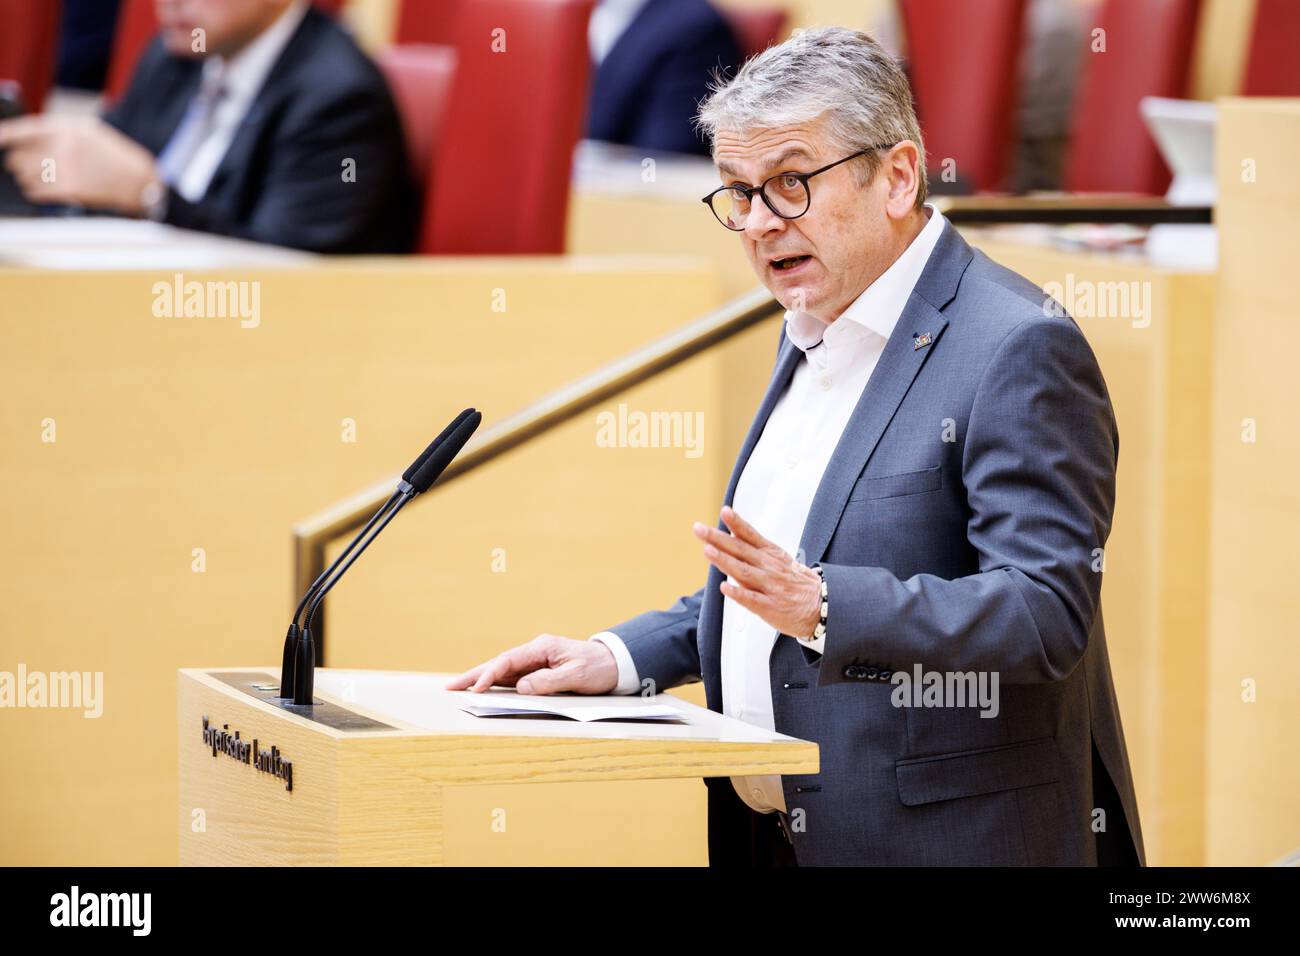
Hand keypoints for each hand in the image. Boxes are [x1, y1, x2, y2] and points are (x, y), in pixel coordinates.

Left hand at [0, 115, 162, 213]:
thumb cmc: (115, 157)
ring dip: (27, 178)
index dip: (5, 135)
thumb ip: (59, 131)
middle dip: (19, 162)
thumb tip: (26, 138)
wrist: (139, 182)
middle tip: (28, 165)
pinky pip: (35, 191)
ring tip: (40, 178)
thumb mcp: (90, 132)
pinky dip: (34, 191)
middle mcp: (63, 147)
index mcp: (68, 129)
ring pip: (24, 175)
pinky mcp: (69, 190)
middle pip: (19, 156)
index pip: (24, 130)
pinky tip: (42, 190)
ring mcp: (65, 169)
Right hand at [445, 634, 619, 694]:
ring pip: (503, 671)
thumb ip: (549, 681)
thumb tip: (521, 687)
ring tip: (458, 689)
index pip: (508, 661)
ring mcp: (536, 660)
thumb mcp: (577, 676)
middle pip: (499, 663)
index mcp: (542, 647)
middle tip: (450, 687)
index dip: (489, 675)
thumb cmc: (598, 667)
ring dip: (481, 679)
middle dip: (474, 675)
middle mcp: (535, 651)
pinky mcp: (539, 670)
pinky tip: (483, 690)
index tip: (475, 689)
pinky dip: (496, 683)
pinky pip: (513, 677)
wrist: (616, 662)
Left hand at [694, 505, 821, 638]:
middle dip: (717, 539)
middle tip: (699, 529)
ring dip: (724, 560)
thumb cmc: (794, 582)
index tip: (725, 511)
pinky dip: (738, 593)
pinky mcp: (769, 607)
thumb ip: (754, 548)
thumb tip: (730, 533)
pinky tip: (724, 587)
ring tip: (707, 551)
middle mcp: (769, 567)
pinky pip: (751, 599)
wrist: (821, 605)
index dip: (737, 522)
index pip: (751, 535)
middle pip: (740, 550)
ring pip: (743, 572)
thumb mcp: (778, 558)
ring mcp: (769, 586)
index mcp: (771, 554)